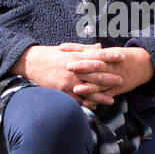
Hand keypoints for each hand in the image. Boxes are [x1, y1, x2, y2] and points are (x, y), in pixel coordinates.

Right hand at [8, 43, 153, 108]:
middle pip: (96, 73)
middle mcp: (74, 69)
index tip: (122, 57)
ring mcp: (68, 81)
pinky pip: (76, 99)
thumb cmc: (50, 54)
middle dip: (110, 77)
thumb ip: (85, 49)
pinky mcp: (62, 91)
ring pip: (88, 89)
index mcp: (76, 56)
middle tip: (122, 79)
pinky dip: (86, 103)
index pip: (97, 55)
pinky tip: (94, 107)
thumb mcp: (67, 49)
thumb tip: (100, 46)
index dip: (111, 56)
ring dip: (101, 95)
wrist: (31, 63)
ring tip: (112, 100)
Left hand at [64, 44, 154, 107]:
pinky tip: (87, 103)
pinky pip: (106, 96)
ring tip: (76, 88)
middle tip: (68, 67)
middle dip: (83, 68)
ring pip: (101, 83)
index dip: (80, 53)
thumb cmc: (122, 56)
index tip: (67, 52)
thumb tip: (72, 49)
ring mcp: (115, 79)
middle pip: (97, 67)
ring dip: (89, 86)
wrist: (144, 65)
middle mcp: (112, 67)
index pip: (93, 54)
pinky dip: (97, 100)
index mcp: (109, 56)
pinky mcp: (117, 90)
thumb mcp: (109, 51)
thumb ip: (91, 51)